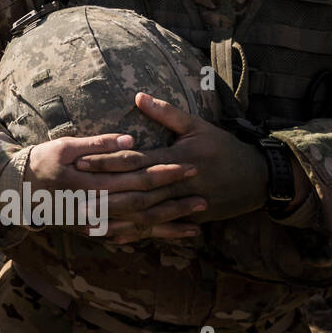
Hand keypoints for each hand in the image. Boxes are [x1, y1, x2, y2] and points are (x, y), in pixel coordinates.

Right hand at [20, 133, 205, 240]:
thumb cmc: (42, 163)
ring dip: (170, 221)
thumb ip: (97, 145)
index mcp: (91, 183)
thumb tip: (129, 140)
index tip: (188, 164)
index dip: (164, 171)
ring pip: (140, 223)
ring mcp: (97, 221)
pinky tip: (174, 235)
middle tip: (203, 191)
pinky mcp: (97, 228)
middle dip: (174, 198)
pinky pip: (130, 235)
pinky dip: (154, 236)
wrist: (19, 191)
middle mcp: (97, 206)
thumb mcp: (64, 147)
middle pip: (143, 202)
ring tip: (198, 218)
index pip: (136, 176)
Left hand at [74, 92, 268, 234]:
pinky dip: (135, 233)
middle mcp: (178, 185)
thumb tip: (139, 96)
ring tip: (86, 219)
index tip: (81, 162)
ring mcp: (184, 205)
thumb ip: (167, 113)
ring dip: (115, 218)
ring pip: (144, 214)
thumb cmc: (224, 148)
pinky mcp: (188, 218)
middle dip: (104, 194)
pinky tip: (113, 235)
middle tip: (73, 196)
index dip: (107, 162)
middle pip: (135, 191)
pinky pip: (158, 228)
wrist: (258, 179)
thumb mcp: (198, 126)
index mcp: (178, 159)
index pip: (136, 161)